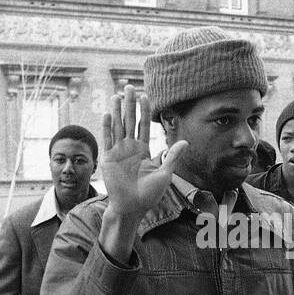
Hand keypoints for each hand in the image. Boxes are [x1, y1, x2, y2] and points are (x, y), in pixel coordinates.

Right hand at [100, 86, 187, 221]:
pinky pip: (108, 140)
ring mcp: (118, 152)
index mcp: (143, 150)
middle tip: (128, 87)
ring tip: (117, 94)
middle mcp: (130, 148)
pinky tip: (108, 113)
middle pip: (129, 121)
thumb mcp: (165, 173)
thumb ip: (172, 156)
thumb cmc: (149, 194)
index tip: (145, 95)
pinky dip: (107, 127)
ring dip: (117, 111)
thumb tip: (185, 141)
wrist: (133, 207)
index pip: (144, 125)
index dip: (144, 110)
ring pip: (118, 126)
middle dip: (129, 104)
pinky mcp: (108, 159)